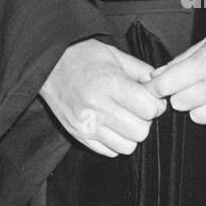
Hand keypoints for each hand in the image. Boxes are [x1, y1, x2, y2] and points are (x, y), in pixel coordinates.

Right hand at [40, 38, 166, 156]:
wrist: (46, 65)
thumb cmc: (82, 55)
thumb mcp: (113, 54)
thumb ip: (140, 70)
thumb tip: (159, 85)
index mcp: (109, 83)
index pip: (149, 108)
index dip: (155, 103)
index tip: (149, 97)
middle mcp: (97, 107)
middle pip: (141, 131)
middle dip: (144, 120)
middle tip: (136, 108)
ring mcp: (86, 124)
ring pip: (128, 146)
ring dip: (130, 133)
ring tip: (123, 117)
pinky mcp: (78, 136)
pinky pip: (110, 152)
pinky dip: (115, 141)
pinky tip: (110, 125)